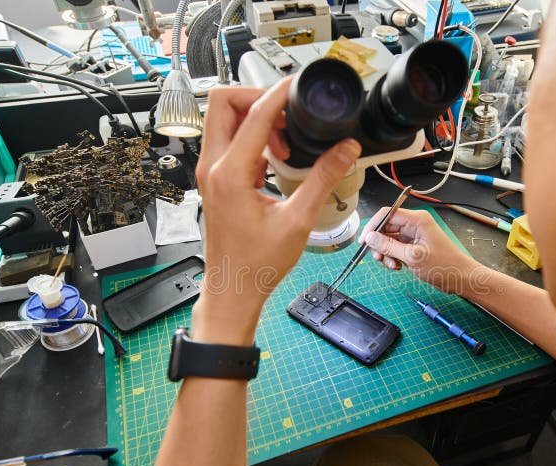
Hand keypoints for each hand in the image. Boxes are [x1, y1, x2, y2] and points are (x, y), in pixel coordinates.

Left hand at [193, 79, 361, 343]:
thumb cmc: (258, 263)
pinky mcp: (214, 180)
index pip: (252, 114)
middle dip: (255, 98)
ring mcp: (209, 173)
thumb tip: (346, 149)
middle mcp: (212, 168)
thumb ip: (323, 179)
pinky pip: (226, 141)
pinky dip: (250, 137)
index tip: (298, 86)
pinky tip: (276, 158)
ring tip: (286, 141)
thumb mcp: (298, 221)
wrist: (233, 289)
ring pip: (221, 120)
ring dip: (253, 118)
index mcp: (229, 174)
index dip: (278, 94)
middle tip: (287, 113)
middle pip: (222, 103)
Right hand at [359, 208, 485, 294]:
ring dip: (385, 253)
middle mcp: (414, 225)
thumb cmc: (444, 265)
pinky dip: (392, 258)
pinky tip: (398, 267)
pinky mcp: (413, 247)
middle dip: (379, 244)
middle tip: (379, 258)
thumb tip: (370, 237)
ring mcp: (413, 236)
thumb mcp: (412, 257)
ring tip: (392, 265)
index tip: (364, 241)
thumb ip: (389, 246)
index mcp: (417, 220)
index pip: (387, 214)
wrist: (460, 278)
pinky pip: (395, 248)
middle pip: (386, 228)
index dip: (373, 226)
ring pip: (389, 240)